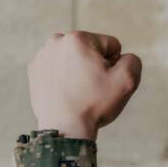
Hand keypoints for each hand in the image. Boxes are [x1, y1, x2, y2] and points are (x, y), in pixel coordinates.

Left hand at [27, 31, 141, 140]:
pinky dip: (64, 79)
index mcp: (79, 38)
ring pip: (73, 59)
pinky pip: (58, 69)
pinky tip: (66, 93)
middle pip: (91, 50)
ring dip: (80, 71)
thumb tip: (124, 57)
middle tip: (92, 89)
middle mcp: (57, 41)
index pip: (111, 45)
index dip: (115, 66)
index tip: (105, 82)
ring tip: (79, 92)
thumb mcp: (127, 81)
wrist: (64, 127)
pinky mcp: (34, 69)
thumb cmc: (95, 104)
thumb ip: (133, 61)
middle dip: (95, 66)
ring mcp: (42, 55)